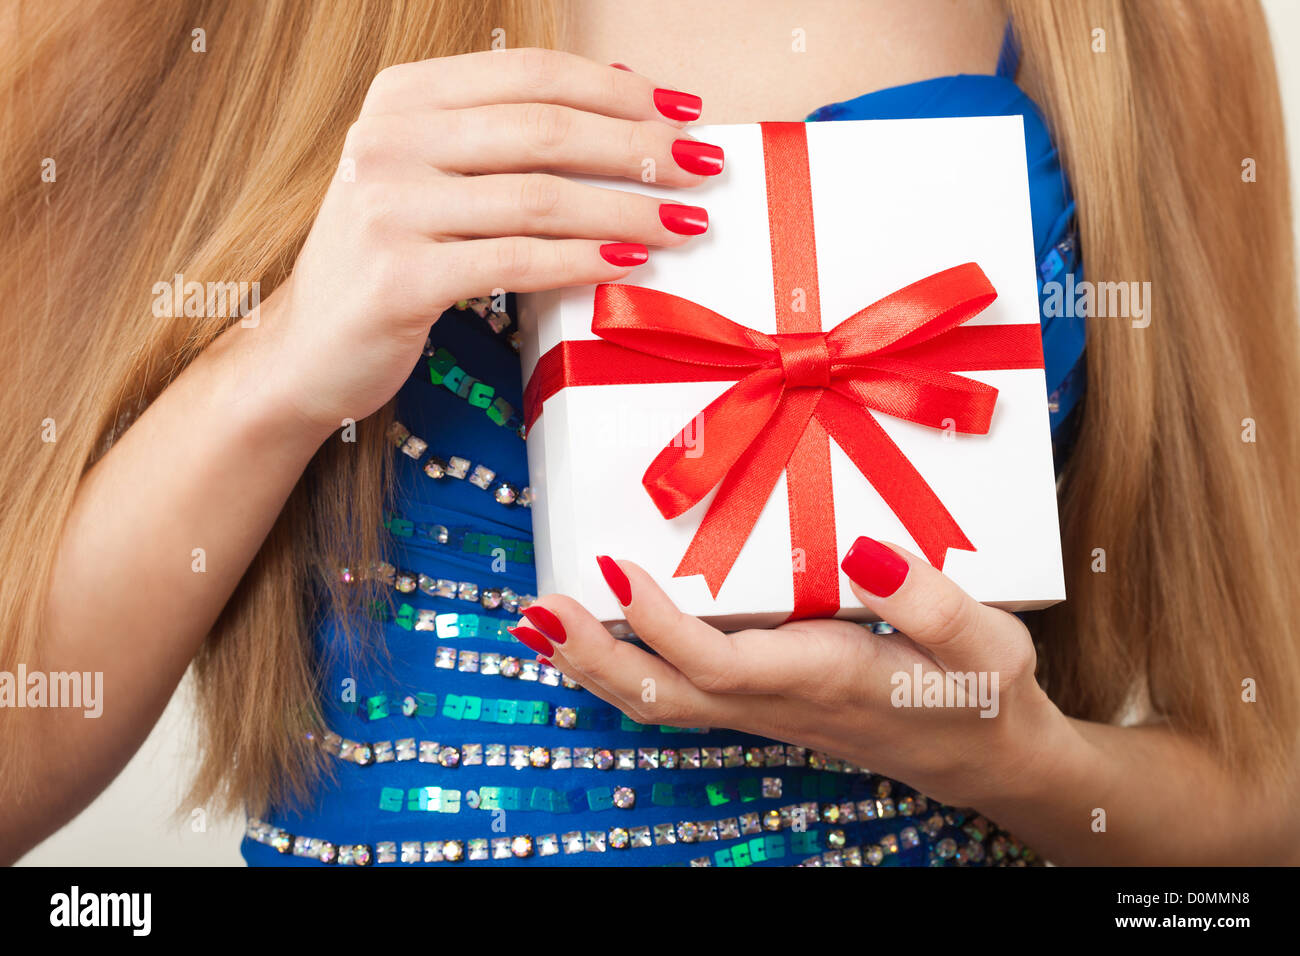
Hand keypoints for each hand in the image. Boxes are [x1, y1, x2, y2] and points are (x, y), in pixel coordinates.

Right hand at [255, 49, 718, 432]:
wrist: (306, 350)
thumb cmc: (388, 263)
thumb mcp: (431, 181)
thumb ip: (501, 143)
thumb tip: (619, 106)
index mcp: (401, 98)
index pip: (529, 74)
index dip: (616, 87)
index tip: (681, 106)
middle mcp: (388, 139)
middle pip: (544, 130)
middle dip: (637, 146)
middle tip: (701, 167)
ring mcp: (387, 206)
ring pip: (539, 197)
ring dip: (628, 208)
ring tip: (685, 222)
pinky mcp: (398, 276)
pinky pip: (517, 261)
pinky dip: (584, 260)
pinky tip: (631, 262)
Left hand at [514, 537, 1067, 809]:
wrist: (985, 754)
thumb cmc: (983, 696)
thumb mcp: (987, 646)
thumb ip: (929, 601)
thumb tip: (863, 549)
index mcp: (823, 679)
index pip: (720, 663)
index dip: (661, 623)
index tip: (616, 569)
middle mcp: (777, 702)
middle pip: (663, 695)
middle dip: (592, 656)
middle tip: (532, 609)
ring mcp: (762, 710)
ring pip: (660, 701)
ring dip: (594, 665)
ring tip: (537, 622)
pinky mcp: (761, 703)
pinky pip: (676, 695)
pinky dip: (624, 668)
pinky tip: (595, 641)